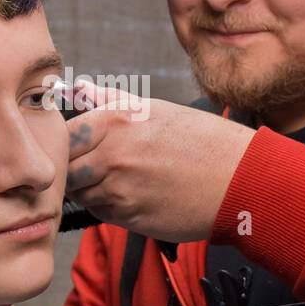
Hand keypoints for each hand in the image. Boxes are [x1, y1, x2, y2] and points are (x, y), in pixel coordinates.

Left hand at [65, 79, 254, 242]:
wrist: (240, 179)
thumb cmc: (201, 140)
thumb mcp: (156, 110)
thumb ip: (110, 102)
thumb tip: (79, 88)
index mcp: (115, 121)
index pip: (64, 137)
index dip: (67, 145)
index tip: (77, 148)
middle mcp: (112, 154)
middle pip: (67, 170)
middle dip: (74, 171)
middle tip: (92, 168)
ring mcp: (120, 188)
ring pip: (82, 195)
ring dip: (92, 190)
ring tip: (120, 180)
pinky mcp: (131, 217)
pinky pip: (103, 212)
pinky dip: (110, 206)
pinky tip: (135, 195)